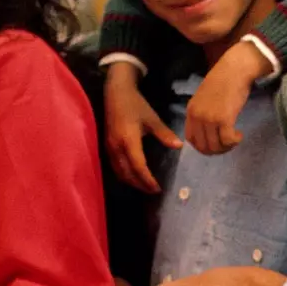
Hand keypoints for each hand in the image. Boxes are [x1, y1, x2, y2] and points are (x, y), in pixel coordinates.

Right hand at [103, 64, 183, 193]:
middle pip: (127, 174)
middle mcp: (117, 147)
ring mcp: (110, 147)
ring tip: (144, 186)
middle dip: (140, 185)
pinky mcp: (107, 146)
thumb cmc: (135, 104)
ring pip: (119, 172)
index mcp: (129, 140)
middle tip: (153, 191)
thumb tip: (179, 146)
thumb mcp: (152, 118)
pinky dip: (124, 175)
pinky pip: (115, 166)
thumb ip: (164, 134)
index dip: (148, 180)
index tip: (158, 188)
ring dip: (131, 181)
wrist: (115, 93)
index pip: (138, 167)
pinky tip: (133, 175)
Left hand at [183, 42, 269, 155]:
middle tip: (227, 144)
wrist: (234, 69)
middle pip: (203, 146)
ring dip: (226, 147)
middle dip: (216, 150)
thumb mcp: (204, 97)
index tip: (214, 143)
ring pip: (215, 146)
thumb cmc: (223, 81)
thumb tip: (207, 131)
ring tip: (234, 138)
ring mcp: (209, 118)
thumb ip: (202, 112)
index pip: (190, 139)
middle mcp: (197, 116)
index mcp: (191, 111)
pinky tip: (239, 135)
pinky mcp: (224, 119)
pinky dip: (234, 141)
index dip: (202, 146)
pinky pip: (227, 140)